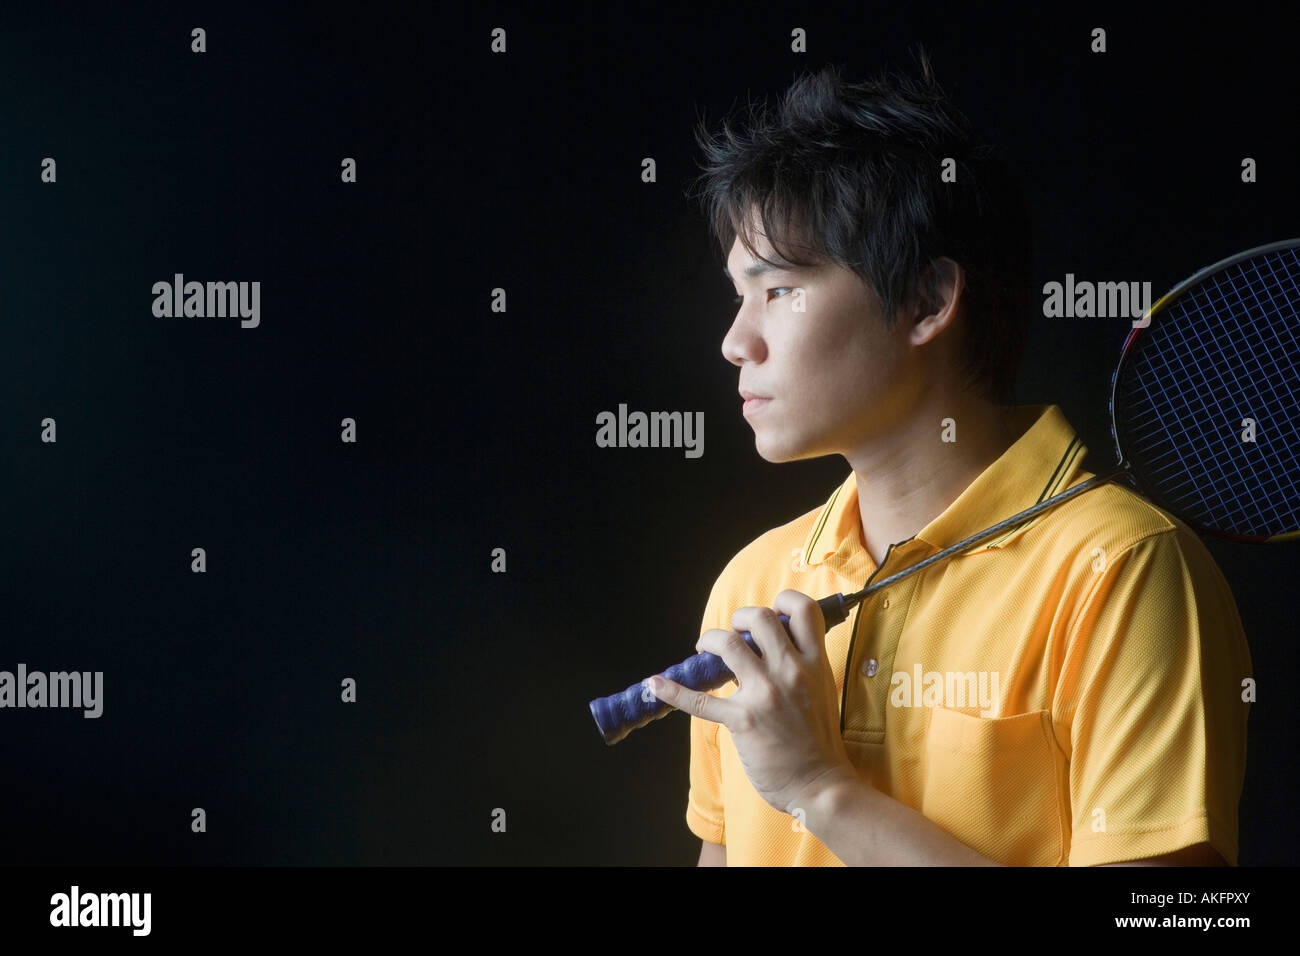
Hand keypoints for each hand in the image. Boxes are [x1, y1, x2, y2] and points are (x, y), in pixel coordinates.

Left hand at [650, 589, 855, 816]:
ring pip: (727, 645)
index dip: (783, 601)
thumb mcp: (821, 691)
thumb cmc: (820, 742)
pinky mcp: (742, 721)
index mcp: (815, 663)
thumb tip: (767, 648)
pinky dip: (672, 690)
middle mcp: (791, 671)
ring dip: (710, 640)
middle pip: (759, 617)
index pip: (803, 609)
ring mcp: (765, 694)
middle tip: (733, 634)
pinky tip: (655, 685)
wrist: (821, 785)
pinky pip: (699, 700)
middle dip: (739, 618)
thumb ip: (800, 667)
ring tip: (705, 649)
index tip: (771, 612)